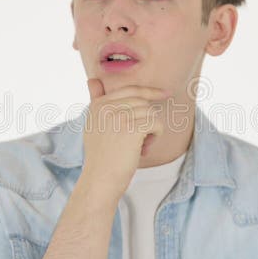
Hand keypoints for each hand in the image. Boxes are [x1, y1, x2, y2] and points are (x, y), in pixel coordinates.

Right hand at [80, 78, 167, 199]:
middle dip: (147, 119)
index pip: (130, 89)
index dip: (149, 91)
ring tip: (139, 147)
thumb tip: (92, 79)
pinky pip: (157, 124)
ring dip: (151, 131)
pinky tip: (143, 150)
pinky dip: (155, 137)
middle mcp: (106, 107)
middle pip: (142, 101)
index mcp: (98, 105)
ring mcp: (119, 116)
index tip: (164, 93)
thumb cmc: (101, 156)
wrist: (100, 179)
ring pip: (151, 113)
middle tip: (141, 140)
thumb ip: (95, 101)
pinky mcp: (132, 128)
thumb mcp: (93, 125)